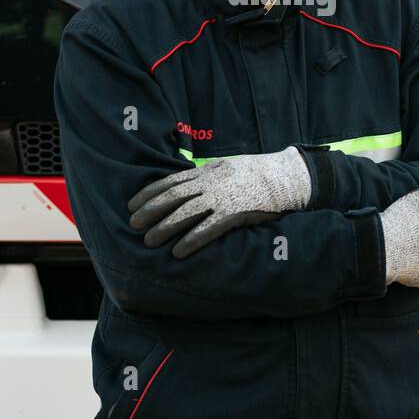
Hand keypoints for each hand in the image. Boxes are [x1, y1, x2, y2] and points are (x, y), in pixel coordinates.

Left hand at [128, 146, 311, 257]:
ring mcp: (223, 197)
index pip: (171, 180)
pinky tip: (178, 251)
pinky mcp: (236, 213)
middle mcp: (211, 182)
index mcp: (208, 171)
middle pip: (174, 196)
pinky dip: (192, 240)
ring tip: (148, 240)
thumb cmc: (257, 174)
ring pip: (187, 212)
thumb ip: (208, 176)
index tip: (132, 203)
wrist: (285, 176)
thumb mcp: (228, 167)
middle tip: (132, 223)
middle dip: (151, 209)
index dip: (149, 192)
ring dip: (165, 227)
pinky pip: (209, 228)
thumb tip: (189, 184)